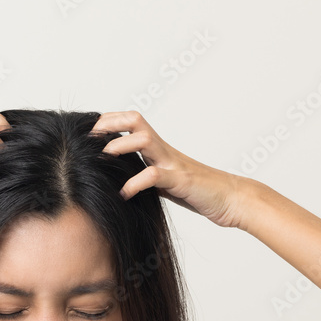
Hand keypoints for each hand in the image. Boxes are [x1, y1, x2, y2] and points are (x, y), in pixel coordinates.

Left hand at [92, 111, 247, 228]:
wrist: (231, 199)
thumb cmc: (196, 191)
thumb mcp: (163, 180)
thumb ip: (143, 173)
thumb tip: (115, 178)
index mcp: (158, 149)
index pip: (131, 122)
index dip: (109, 121)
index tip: (88, 130)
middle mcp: (164, 151)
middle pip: (136, 121)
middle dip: (110, 124)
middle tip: (90, 137)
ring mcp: (173, 163)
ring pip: (145, 140)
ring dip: (120, 146)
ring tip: (102, 158)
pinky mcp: (180, 181)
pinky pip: (154, 176)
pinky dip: (134, 183)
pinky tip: (123, 194)